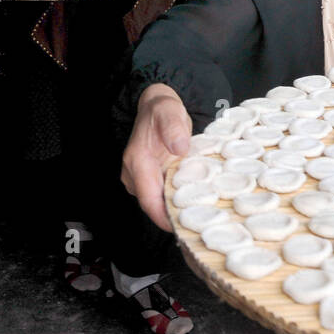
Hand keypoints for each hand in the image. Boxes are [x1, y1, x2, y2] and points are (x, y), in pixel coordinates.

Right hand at [120, 83, 191, 231]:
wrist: (156, 105)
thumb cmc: (163, 110)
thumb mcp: (170, 111)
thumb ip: (174, 128)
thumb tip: (180, 148)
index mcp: (138, 162)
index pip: (149, 200)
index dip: (164, 218)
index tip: (183, 228)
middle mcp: (134, 174)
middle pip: (152, 205)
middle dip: (173, 217)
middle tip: (199, 226)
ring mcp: (139, 177)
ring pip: (156, 201)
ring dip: (174, 209)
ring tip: (200, 216)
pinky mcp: (148, 178)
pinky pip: (159, 194)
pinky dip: (174, 199)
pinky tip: (193, 202)